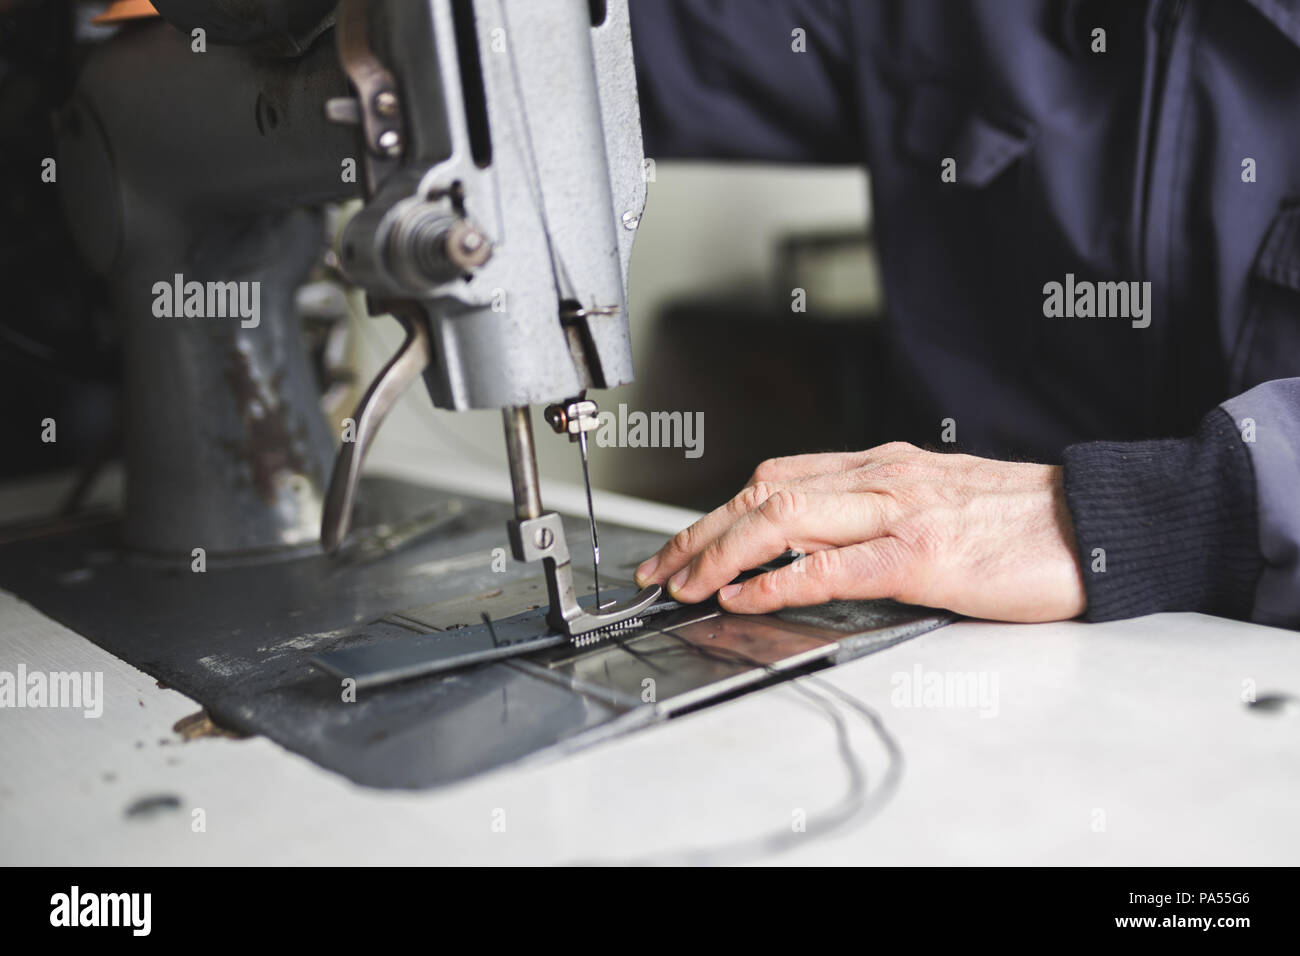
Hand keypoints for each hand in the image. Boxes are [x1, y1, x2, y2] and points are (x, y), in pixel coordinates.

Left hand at [634, 442, 1085, 622]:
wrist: (1097, 521)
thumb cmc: (1021, 518)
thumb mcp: (933, 501)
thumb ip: (875, 514)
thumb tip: (815, 546)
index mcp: (880, 466)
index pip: (775, 478)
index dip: (718, 512)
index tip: (682, 546)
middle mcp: (880, 477)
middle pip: (762, 493)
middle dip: (699, 534)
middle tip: (659, 572)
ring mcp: (900, 513)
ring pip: (783, 518)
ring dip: (719, 553)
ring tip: (683, 586)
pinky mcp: (925, 556)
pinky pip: (834, 565)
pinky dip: (778, 580)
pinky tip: (744, 596)